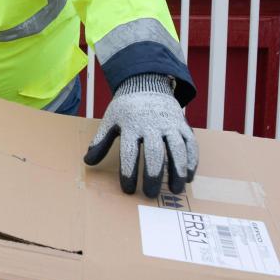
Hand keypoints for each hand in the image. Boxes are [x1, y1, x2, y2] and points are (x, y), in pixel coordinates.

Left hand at [83, 73, 197, 197]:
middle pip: (154, 153)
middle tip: (151, 195)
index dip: (128, 172)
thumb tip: (88, 161)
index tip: (128, 189)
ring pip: (177, 149)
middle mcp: (151, 124)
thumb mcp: (110, 121)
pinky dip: (192, 160)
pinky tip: (189, 177)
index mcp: (131, 125)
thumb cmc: (126, 108)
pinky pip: (191, 143)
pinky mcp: (183, 124)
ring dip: (178, 171)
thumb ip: (101, 142)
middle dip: (153, 176)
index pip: (129, 152)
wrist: (146, 85)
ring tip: (175, 190)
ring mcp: (169, 124)